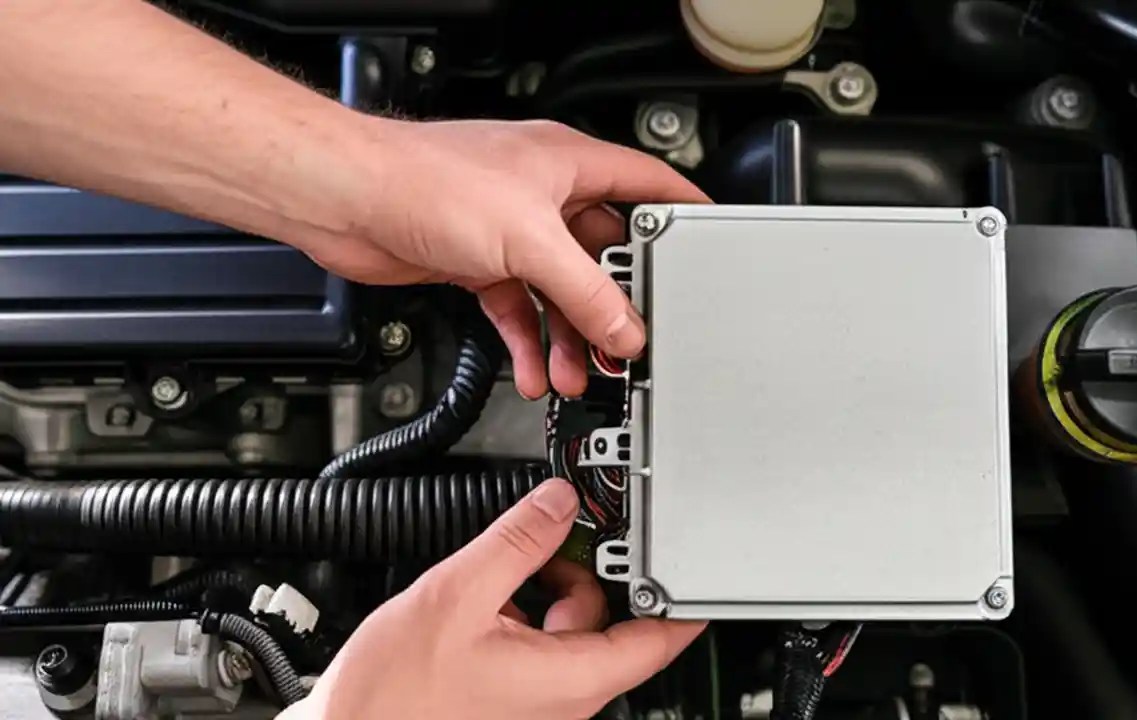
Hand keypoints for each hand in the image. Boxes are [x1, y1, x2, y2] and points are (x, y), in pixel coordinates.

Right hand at [282, 478, 705, 719]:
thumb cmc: (393, 696)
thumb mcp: (459, 594)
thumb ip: (518, 542)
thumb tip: (557, 504)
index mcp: (570, 678)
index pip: (660, 639)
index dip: (683, 596)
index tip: (691, 558)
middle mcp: (564, 698)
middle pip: (608, 620)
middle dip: (579, 574)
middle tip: (545, 542)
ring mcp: (538, 701)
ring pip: (571, 629)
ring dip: (543, 592)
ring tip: (496, 580)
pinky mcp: (512, 698)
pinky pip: (540, 645)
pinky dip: (521, 614)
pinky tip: (483, 603)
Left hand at [291, 119, 708, 398]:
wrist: (348, 201)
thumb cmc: (426, 182)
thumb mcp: (529, 241)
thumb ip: (585, 291)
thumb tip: (625, 330)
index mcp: (569, 165)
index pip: (647, 184)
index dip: (682, 211)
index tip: (709, 243)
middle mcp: (544, 194)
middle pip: (602, 254)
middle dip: (615, 304)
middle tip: (631, 344)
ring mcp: (510, 230)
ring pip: (559, 291)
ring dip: (570, 336)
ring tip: (581, 375)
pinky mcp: (478, 262)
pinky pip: (519, 309)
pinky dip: (528, 341)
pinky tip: (535, 371)